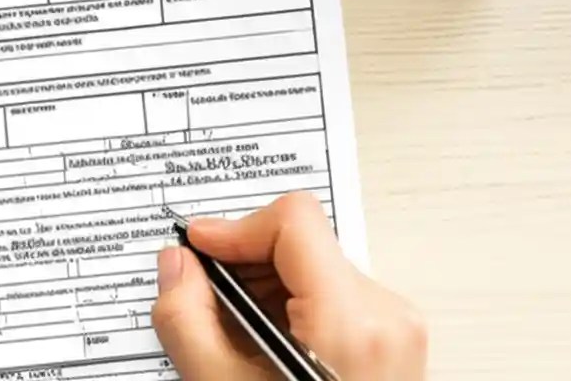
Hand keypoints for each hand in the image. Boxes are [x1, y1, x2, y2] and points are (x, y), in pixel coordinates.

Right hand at [152, 192, 427, 380]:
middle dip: (243, 265)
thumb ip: (187, 318)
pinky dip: (288, 310)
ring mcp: (394, 330)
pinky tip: (263, 351)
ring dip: (263, 291)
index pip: (292, 220)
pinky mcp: (391, 344)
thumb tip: (176, 269)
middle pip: (301, 244)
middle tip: (204, 301)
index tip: (198, 248)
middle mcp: (385, 315)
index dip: (234, 228)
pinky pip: (330, 299)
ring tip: (233, 338)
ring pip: (313, 270)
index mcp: (352, 319)